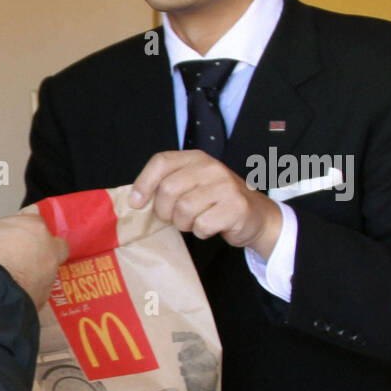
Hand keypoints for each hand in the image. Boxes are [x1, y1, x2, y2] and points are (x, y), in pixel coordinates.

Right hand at [0, 206, 68, 306]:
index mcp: (32, 227)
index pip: (35, 218)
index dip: (23, 227)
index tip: (13, 233)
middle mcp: (47, 249)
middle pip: (56, 246)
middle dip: (44, 250)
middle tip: (24, 256)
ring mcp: (49, 276)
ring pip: (48, 272)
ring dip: (35, 274)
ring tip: (12, 281)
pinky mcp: (44, 300)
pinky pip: (38, 293)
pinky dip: (27, 293)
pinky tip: (11, 296)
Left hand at [130, 151, 281, 258]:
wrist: (256, 216)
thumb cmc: (216, 202)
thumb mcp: (192, 185)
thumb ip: (166, 185)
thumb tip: (134, 200)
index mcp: (196, 158)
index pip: (161, 161)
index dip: (144, 183)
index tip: (136, 203)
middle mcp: (212, 167)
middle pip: (168, 190)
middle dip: (165, 211)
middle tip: (176, 217)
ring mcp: (226, 186)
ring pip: (183, 210)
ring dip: (184, 223)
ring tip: (196, 220)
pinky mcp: (236, 207)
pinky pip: (202, 225)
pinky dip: (201, 232)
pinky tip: (211, 226)